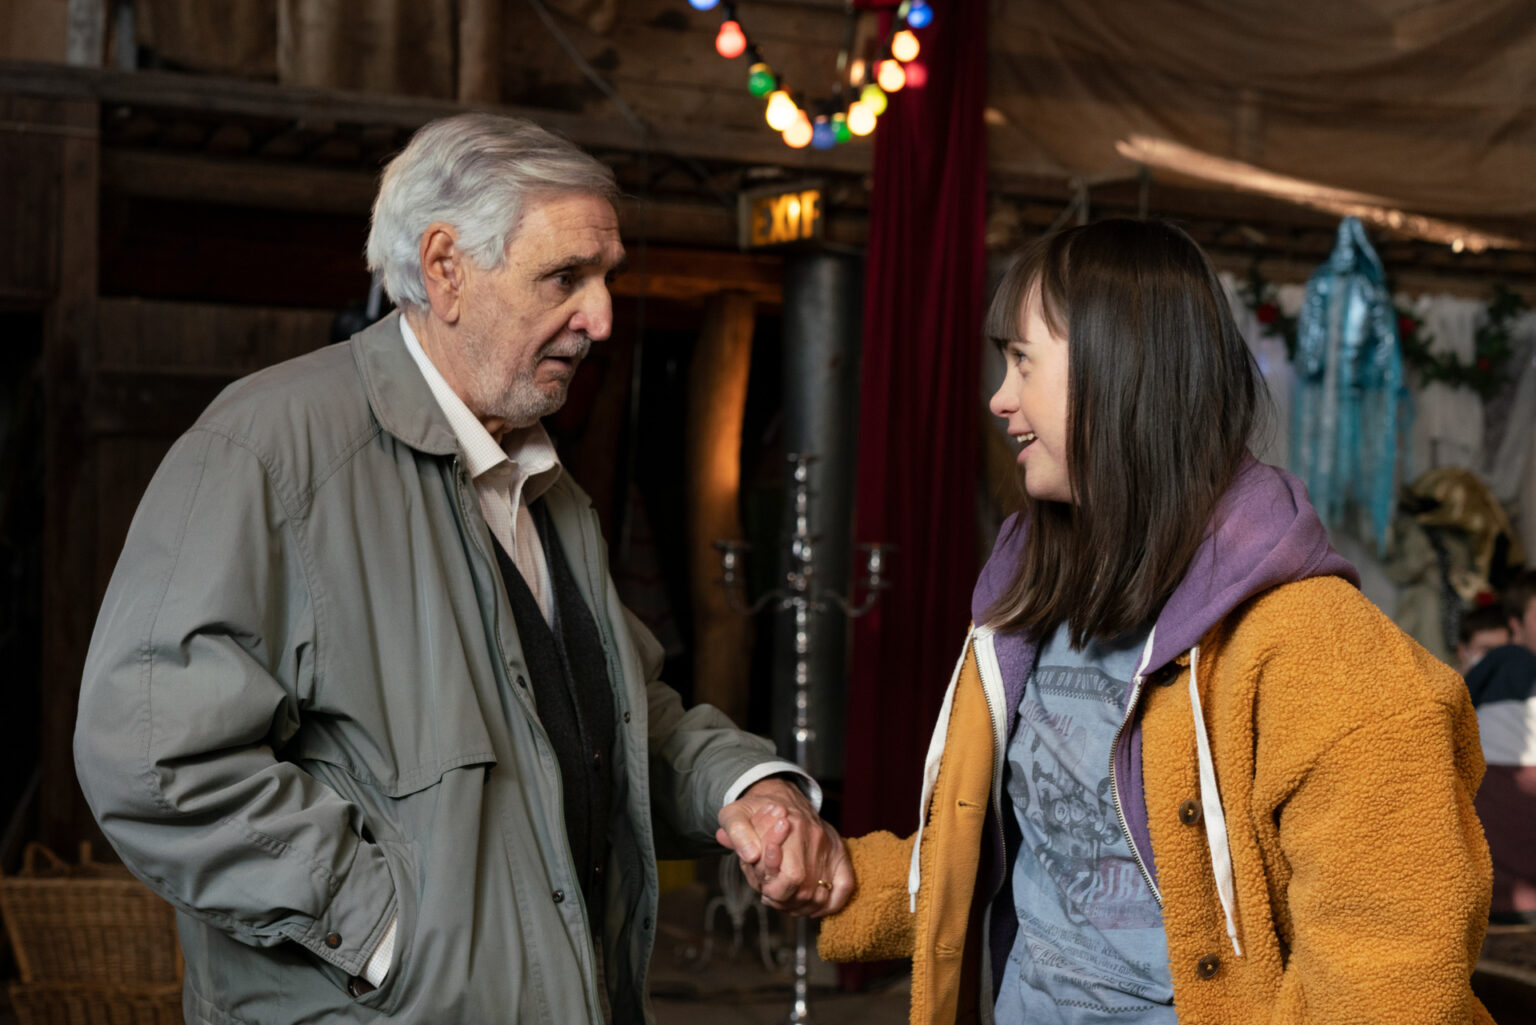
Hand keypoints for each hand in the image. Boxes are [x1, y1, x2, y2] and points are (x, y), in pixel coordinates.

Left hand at [716, 777, 853, 917]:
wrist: (779, 797)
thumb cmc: (754, 811)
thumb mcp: (735, 815)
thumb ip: (738, 833)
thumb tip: (751, 855)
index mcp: (791, 824)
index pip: (792, 875)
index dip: (775, 891)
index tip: (763, 889)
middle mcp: (815, 835)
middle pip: (805, 889)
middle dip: (784, 900)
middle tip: (770, 895)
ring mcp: (829, 846)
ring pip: (822, 894)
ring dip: (801, 906)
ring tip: (784, 900)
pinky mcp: (839, 853)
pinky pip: (845, 885)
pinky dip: (830, 903)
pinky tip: (812, 907)